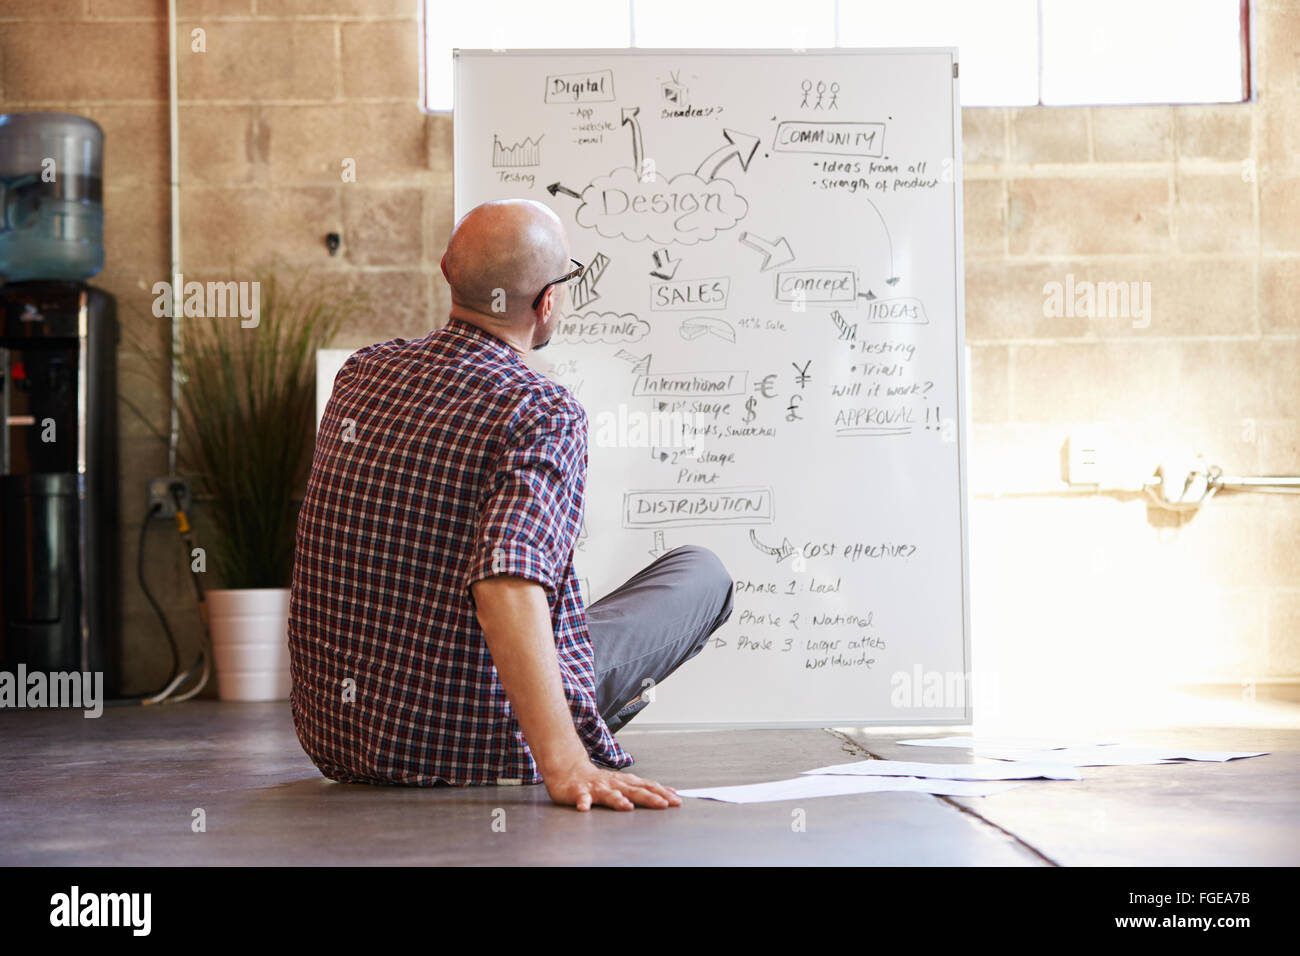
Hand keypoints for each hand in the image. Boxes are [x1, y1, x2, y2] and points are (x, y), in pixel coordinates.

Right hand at [543, 759, 681, 811]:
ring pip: (609, 794)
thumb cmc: (599, 781)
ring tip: (627, 806)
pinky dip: (583, 802)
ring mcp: (597, 788)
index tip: (676, 800)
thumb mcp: (624, 783)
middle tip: (663, 804)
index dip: (662, 793)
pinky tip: (584, 808)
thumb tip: (669, 793)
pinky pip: (582, 798)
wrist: (569, 770)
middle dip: (649, 797)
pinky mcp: (580, 792)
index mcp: (625, 782)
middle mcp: (614, 784)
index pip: (647, 786)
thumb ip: (643, 788)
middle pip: (633, 790)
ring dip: (618, 800)